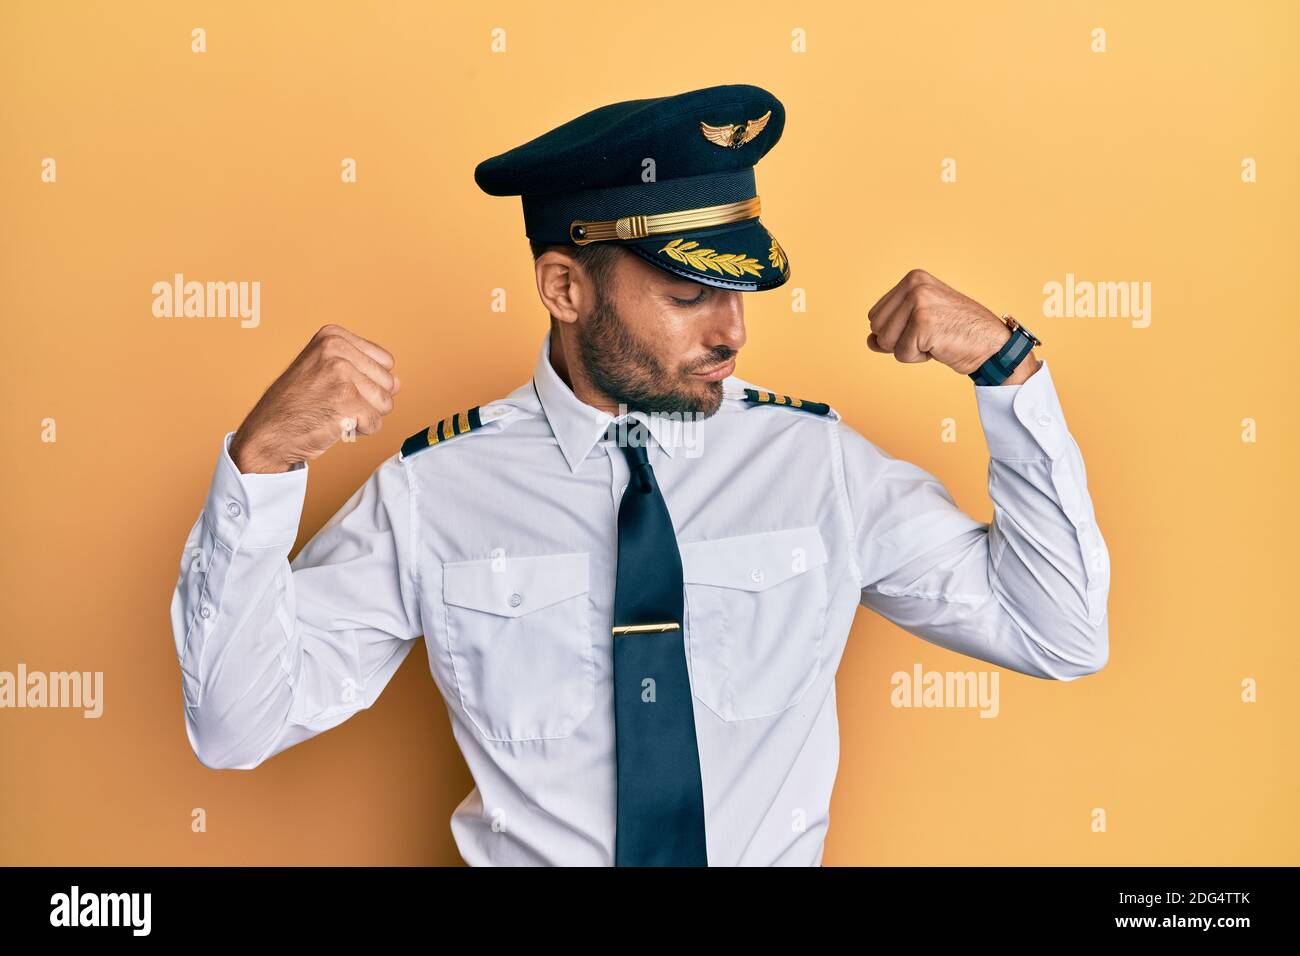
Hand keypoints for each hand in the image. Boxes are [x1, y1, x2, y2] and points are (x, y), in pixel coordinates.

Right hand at [228, 324, 401, 473]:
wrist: (268, 433)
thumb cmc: (297, 405)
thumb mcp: (325, 371)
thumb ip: (364, 370)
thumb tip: (398, 383)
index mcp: (333, 336)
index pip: (385, 362)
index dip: (367, 382)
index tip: (335, 387)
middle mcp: (336, 348)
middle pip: (389, 382)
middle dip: (368, 400)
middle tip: (333, 403)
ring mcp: (340, 373)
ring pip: (386, 403)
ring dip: (364, 416)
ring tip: (334, 412)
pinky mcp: (346, 400)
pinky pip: (376, 423)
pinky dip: (359, 431)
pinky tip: (334, 424)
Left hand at [867, 269, 1036, 380]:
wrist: (992, 344)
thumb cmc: (958, 333)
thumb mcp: (920, 323)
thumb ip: (892, 327)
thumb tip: (870, 340)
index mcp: (913, 279)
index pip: (875, 315)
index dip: (895, 331)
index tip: (923, 328)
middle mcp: (914, 285)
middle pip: (876, 327)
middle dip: (898, 341)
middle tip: (929, 335)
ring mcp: (919, 302)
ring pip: (885, 341)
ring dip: (908, 350)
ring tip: (934, 339)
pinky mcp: (923, 323)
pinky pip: (902, 354)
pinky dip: (919, 358)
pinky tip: (940, 346)